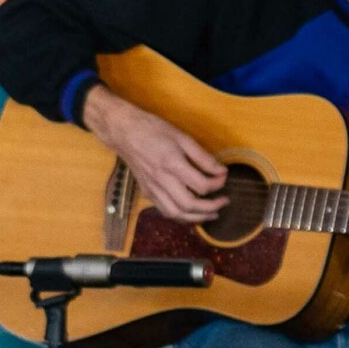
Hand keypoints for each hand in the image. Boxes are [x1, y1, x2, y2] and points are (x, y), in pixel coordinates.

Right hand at [86, 88, 227, 222]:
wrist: (124, 132)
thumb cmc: (154, 130)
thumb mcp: (182, 137)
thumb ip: (202, 157)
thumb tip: (221, 171)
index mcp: (172, 164)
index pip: (201, 185)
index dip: (217, 184)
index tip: (223, 177)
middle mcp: (161, 180)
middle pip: (189, 204)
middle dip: (211, 207)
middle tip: (224, 201)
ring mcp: (152, 188)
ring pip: (176, 213)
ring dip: (197, 217)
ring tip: (212, 214)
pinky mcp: (147, 192)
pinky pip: (165, 211)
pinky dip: (181, 216)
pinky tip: (192, 212)